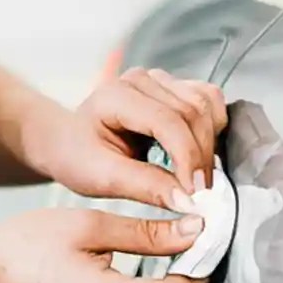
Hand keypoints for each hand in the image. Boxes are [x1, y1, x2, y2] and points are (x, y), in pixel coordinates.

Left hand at [32, 68, 227, 210]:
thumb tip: (188, 201)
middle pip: (192, 110)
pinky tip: (199, 154)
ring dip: (211, 142)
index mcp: (115, 96)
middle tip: (200, 194)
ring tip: (198, 176)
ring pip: (206, 103)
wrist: (69, 143)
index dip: (188, 157)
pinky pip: (209, 101)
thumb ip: (146, 187)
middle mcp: (140, 80)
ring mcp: (159, 80)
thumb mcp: (103, 178)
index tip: (195, 192)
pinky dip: (213, 129)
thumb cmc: (79, 159)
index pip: (167, 121)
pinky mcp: (174, 88)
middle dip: (202, 155)